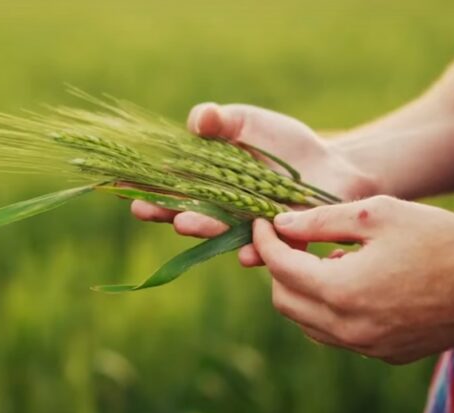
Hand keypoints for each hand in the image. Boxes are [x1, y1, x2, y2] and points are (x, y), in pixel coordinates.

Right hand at [131, 103, 379, 265]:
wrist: (331, 164)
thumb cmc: (283, 143)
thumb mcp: (249, 122)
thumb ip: (221, 120)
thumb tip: (198, 120)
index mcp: (207, 183)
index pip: (168, 187)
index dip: (144, 186)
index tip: (122, 186)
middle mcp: (220, 210)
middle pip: (184, 213)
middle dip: (162, 211)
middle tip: (143, 208)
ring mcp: (245, 228)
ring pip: (218, 233)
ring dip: (200, 229)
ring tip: (184, 221)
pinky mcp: (278, 241)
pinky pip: (264, 251)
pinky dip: (255, 252)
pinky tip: (246, 252)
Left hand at [251, 196, 453, 363]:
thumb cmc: (439, 239)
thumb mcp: (378, 214)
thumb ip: (321, 221)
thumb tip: (280, 223)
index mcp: (343, 290)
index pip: (280, 268)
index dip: (266, 242)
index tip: (262, 223)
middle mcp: (349, 328)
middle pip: (284, 301)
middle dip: (279, 268)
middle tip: (293, 241)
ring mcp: (367, 347)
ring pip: (307, 323)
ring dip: (303, 290)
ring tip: (330, 258)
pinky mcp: (383, 354)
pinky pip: (336, 335)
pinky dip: (328, 310)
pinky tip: (353, 282)